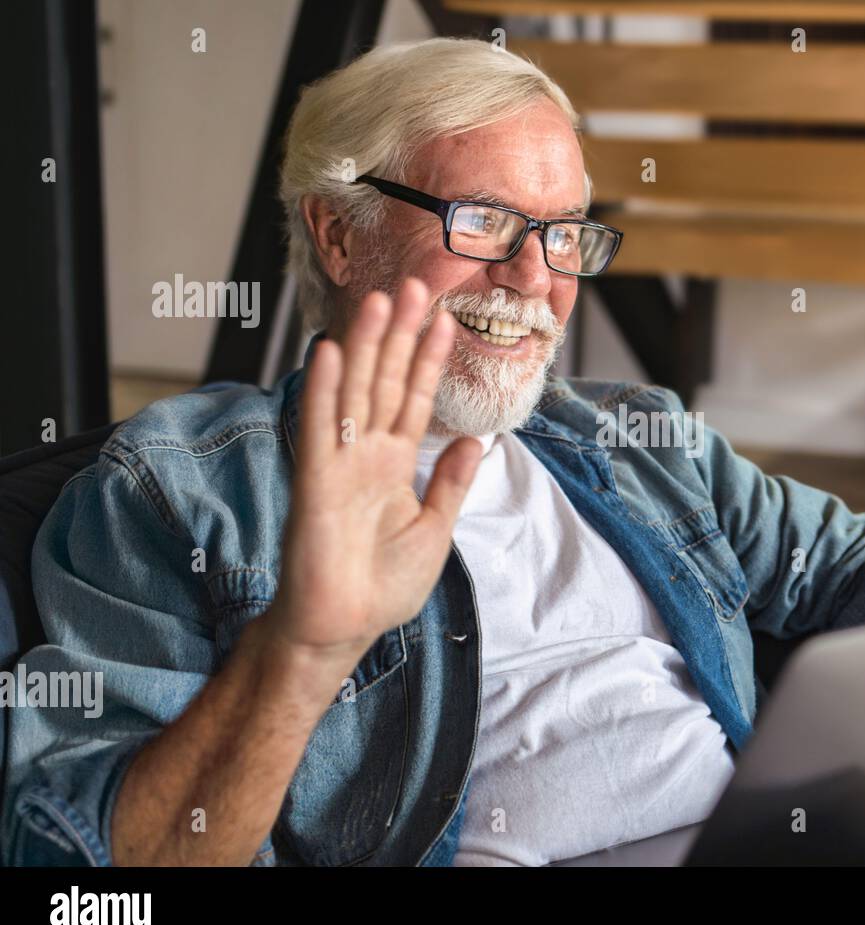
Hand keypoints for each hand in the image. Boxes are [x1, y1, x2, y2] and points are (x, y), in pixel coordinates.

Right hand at [263, 278, 480, 672]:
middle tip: (412, 284)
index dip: (427, 360)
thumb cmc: (384, 585)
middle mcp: (366, 455)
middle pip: (384, 382)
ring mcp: (339, 464)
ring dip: (365, 347)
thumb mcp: (435, 529)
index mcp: (394, 465)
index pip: (414, 400)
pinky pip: (320, 430)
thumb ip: (451, 483)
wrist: (345, 627)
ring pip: (355, 393)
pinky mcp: (316, 483)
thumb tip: (476, 440)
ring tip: (378, 301)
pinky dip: (324, 392)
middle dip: (399, 335)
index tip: (443, 319)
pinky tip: (329, 352)